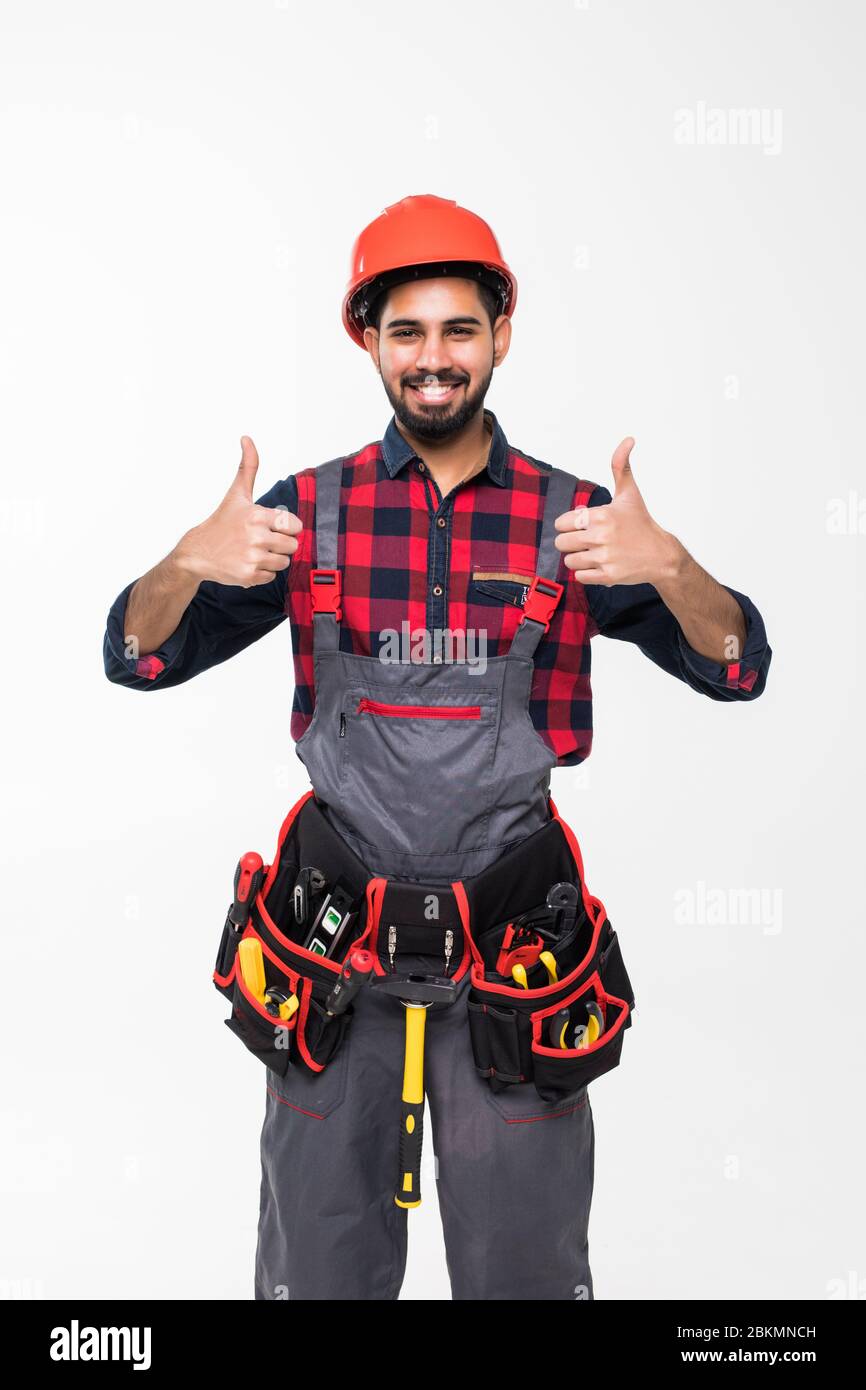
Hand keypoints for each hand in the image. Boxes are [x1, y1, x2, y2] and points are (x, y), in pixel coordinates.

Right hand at [173, 436, 302, 586]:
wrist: (197, 552)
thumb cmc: (222, 521)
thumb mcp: (237, 493)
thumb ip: (248, 466)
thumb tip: (247, 438)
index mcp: (257, 515)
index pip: (295, 526)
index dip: (285, 527)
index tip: (269, 526)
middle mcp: (256, 536)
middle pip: (292, 546)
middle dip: (279, 544)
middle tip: (259, 541)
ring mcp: (253, 557)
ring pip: (284, 562)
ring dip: (272, 559)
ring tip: (252, 551)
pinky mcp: (249, 576)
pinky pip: (272, 576)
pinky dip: (261, 573)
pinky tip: (246, 563)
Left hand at [554, 438, 680, 586]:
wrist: (661, 555)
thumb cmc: (641, 523)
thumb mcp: (630, 493)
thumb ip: (621, 466)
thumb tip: (628, 440)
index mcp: (601, 514)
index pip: (562, 523)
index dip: (569, 524)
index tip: (580, 525)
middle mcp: (601, 536)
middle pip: (561, 543)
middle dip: (570, 542)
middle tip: (585, 540)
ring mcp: (604, 558)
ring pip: (569, 561)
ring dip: (578, 558)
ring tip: (593, 552)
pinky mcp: (607, 576)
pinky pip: (580, 577)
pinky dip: (586, 573)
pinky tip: (600, 564)